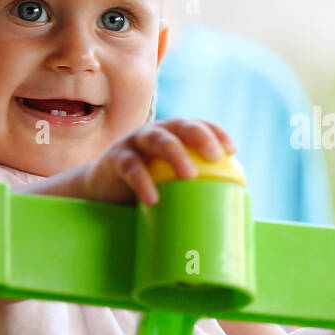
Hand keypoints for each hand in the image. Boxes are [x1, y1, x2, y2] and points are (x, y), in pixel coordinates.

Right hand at [80, 118, 235, 204]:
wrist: (102, 191)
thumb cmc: (146, 187)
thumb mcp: (169, 181)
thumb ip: (192, 186)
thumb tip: (226, 208)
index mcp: (172, 134)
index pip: (197, 125)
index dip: (216, 132)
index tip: (232, 149)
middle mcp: (155, 132)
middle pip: (180, 126)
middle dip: (200, 137)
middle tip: (215, 157)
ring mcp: (133, 142)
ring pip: (157, 140)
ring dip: (175, 154)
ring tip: (190, 175)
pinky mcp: (114, 159)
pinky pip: (131, 167)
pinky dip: (143, 182)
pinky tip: (154, 198)